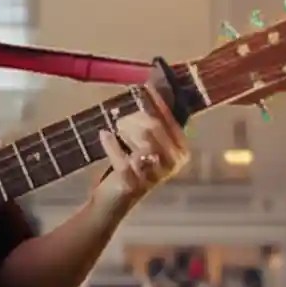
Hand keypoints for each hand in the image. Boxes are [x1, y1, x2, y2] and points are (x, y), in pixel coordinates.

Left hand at [93, 84, 190, 206]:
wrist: (116, 200)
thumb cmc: (134, 167)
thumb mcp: (148, 144)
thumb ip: (154, 121)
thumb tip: (152, 85)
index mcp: (181, 152)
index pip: (170, 120)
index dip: (157, 103)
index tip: (145, 87)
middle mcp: (172, 164)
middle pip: (154, 127)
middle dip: (135, 118)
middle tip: (122, 119)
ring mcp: (154, 175)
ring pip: (141, 141)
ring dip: (125, 130)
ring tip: (116, 129)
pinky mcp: (133, 184)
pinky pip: (122, 158)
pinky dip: (111, 144)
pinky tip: (104, 134)